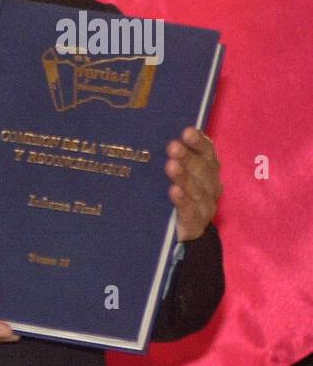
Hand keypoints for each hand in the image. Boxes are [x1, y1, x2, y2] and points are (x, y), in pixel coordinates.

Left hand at [165, 127, 220, 241]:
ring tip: (171, 165)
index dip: (199, 143)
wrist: (187, 234)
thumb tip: (156, 134)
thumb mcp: (179, 175)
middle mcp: (211, 186)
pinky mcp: (195, 224)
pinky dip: (182, 200)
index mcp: (209, 171)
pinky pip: (189, 211)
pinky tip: (173, 191)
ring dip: (184, 177)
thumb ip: (175, 158)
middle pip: (202, 170)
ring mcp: (205, 206)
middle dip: (188, 157)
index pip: (208, 153)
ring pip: (197, 190)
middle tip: (173, 146)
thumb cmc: (180, 195)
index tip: (187, 131)